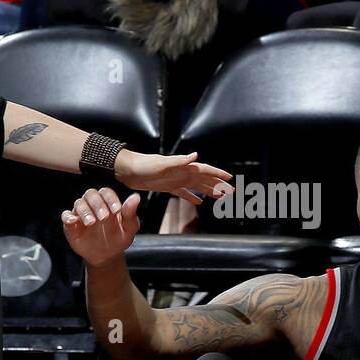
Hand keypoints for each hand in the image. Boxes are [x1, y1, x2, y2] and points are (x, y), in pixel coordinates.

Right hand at [62, 188, 141, 265]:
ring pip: (79, 203)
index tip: (117, 210)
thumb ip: (130, 213)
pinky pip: (66, 216)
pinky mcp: (71, 224)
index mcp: (107, 202)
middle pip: (91, 194)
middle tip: (104, 218)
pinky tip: (74, 221)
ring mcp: (81, 213)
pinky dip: (68, 217)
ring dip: (85, 211)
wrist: (107, 255)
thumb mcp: (129, 228)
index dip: (111, 199)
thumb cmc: (119, 237)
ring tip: (92, 222)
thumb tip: (136, 197)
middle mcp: (93, 204)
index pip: (106, 192)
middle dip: (98, 204)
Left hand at [114, 149, 233, 204]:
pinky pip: (183, 193)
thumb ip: (179, 161)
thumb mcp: (161, 163)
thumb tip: (195, 156)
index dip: (217, 174)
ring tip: (221, 197)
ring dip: (209, 191)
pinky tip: (199, 203)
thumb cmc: (143, 165)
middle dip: (218, 185)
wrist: (127, 170)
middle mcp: (182, 173)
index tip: (230, 179)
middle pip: (204, 180)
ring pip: (197, 187)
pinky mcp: (168, 187)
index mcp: (183, 167)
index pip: (205, 170)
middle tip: (231, 192)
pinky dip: (192, 197)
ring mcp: (176, 180)